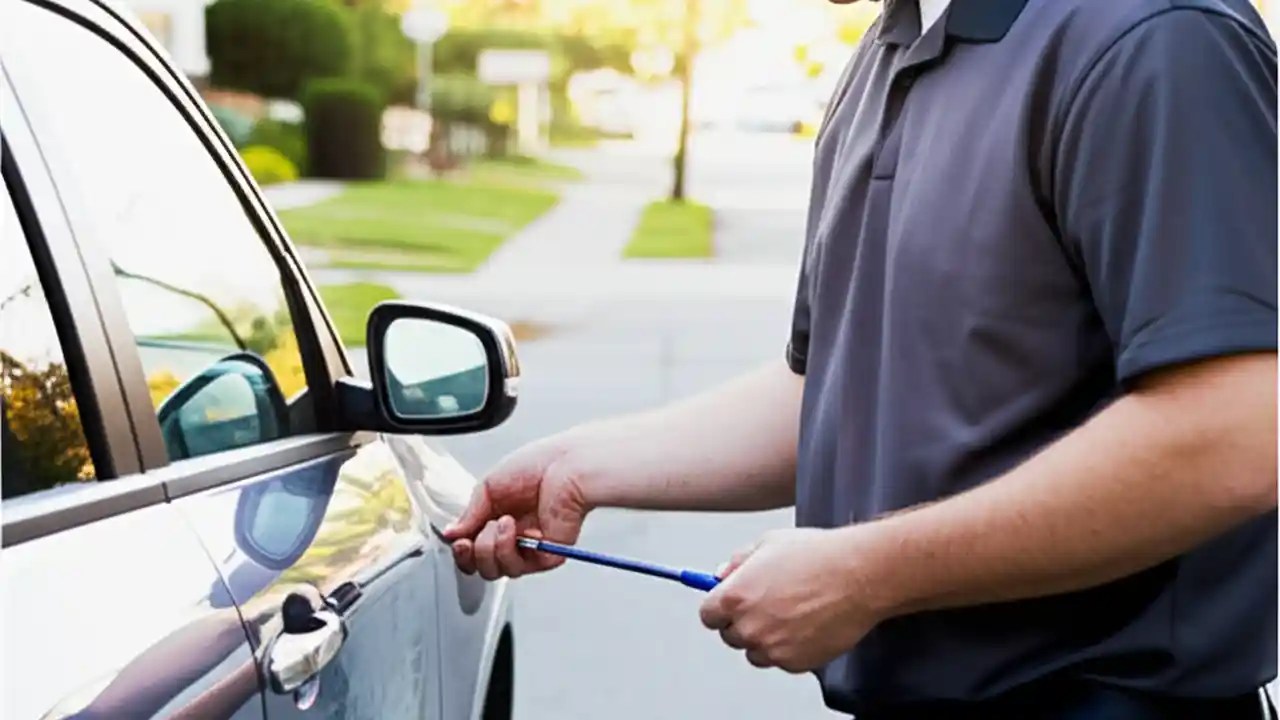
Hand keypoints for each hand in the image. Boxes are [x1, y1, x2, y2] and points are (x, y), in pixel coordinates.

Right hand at [443, 438, 589, 579]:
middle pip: (481, 566)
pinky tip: (511, 529)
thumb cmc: (538, 465)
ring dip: (489, 548)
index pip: (473, 547)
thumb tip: (451, 534)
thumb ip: (469, 514)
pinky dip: (506, 549)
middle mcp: (514, 535)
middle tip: (470, 540)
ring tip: (500, 523)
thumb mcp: (489, 486)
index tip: (455, 539)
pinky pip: (517, 568)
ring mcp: (529, 548)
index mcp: (499, 517)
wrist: (566, 466)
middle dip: (471, 555)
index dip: (461, 549)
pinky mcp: (545, 557)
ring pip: (496, 571)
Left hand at [699, 527, 890, 672]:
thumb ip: (738, 562)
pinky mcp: (794, 662)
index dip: (719, 608)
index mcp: (735, 597)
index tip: (730, 605)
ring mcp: (771, 648)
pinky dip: (789, 647)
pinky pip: (781, 659)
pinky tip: (806, 624)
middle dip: (743, 621)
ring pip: (755, 651)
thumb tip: (721, 575)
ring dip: (765, 637)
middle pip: (730, 635)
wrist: (859, 575)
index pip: (708, 615)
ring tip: (790, 613)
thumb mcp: (768, 543)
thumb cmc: (818, 555)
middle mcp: (749, 626)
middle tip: (768, 604)